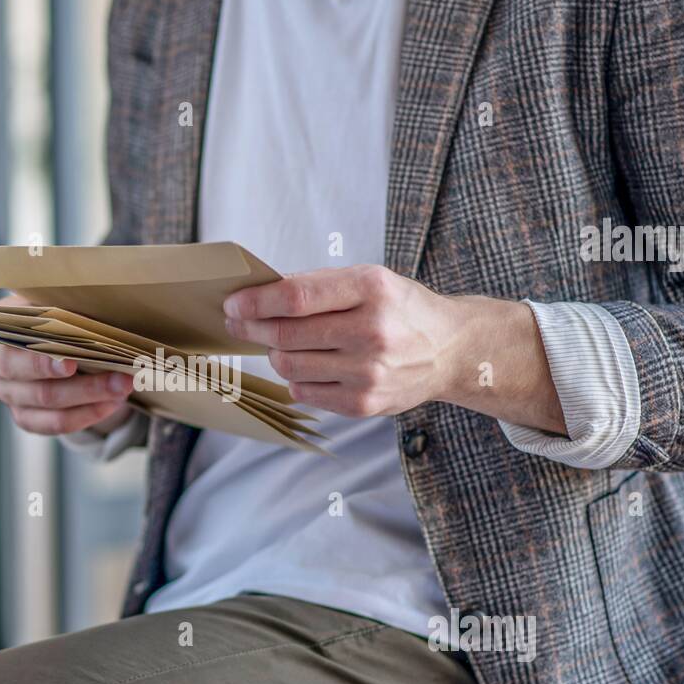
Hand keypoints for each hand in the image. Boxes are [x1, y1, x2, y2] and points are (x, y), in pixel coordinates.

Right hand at [0, 293, 135, 435]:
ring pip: (51, 406)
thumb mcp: (57, 304)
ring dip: (92, 398)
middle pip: (38, 386)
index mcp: (1, 333)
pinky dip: (87, 415)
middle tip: (118, 378)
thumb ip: (68, 309)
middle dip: (81, 386)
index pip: (16, 352)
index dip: (42, 361)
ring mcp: (12, 395)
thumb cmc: (55, 316)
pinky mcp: (27, 417)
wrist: (55, 337)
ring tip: (123, 387)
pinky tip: (111, 403)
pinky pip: (57, 424)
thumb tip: (99, 311)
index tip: (72, 363)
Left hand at [223, 266, 566, 432]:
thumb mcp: (368, 280)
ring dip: (273, 354)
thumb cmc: (399, 308)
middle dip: (252, 328)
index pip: (297, 297)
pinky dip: (295, 379)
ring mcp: (369, 372)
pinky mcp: (364, 403)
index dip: (257, 302)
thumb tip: (257, 296)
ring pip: (289, 366)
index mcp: (371, 290)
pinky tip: (306, 366)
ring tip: (280, 344)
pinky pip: (304, 392)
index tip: (233, 304)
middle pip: (286, 335)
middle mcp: (372, 332)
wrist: (449, 349)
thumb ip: (317, 286)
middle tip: (239, 323)